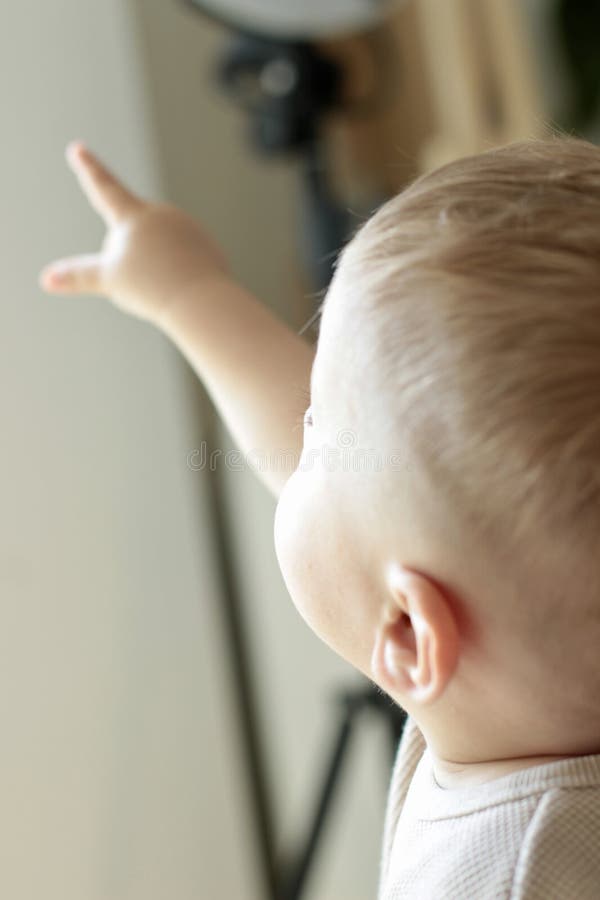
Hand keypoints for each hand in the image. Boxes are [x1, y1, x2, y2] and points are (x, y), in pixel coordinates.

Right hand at [39, 142, 228, 323]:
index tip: (77, 149)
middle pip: (134, 235)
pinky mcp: (205, 245)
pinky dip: (177, 273)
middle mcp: (163, 214)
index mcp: (134, 215)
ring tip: (165, 284)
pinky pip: (183, 260)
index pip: (104, 187)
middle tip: (142, 279)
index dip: (88, 169)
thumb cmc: (153, 287)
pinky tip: (184, 286)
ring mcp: (187, 228)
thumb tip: (47, 279)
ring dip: (157, 266)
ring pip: (160, 250)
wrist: (201, 300)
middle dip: (132, 257)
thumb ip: (78, 276)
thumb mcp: (108, 280)